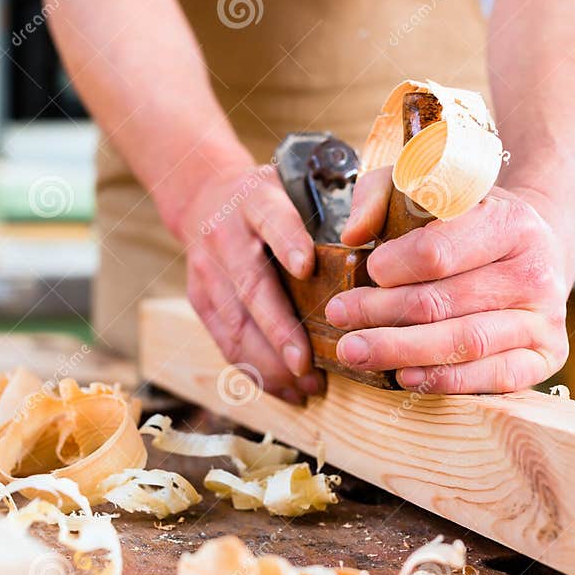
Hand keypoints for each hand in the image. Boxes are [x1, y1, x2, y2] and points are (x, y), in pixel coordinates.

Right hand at [178, 164, 324, 403]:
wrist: (204, 196)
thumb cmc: (269, 199)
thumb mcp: (294, 186)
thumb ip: (328, 210)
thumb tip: (374, 247)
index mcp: (256, 200)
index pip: (272, 219)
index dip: (289, 242)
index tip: (307, 267)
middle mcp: (226, 236)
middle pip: (251, 285)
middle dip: (278, 328)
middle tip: (305, 363)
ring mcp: (208, 270)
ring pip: (235, 323)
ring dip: (270, 361)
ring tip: (305, 385)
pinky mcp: (200, 298)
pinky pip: (225, 342)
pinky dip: (255, 370)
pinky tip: (286, 388)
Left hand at [326, 168, 570, 393]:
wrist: (532, 254)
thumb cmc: (467, 223)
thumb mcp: (425, 188)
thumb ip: (380, 195)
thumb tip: (353, 234)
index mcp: (509, 221)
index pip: (439, 252)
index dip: (393, 266)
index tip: (367, 270)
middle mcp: (535, 270)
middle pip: (445, 302)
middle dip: (382, 312)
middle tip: (339, 316)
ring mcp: (544, 317)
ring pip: (466, 342)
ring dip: (402, 350)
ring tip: (356, 350)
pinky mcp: (546, 355)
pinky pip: (494, 376)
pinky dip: (447, 380)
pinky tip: (404, 376)